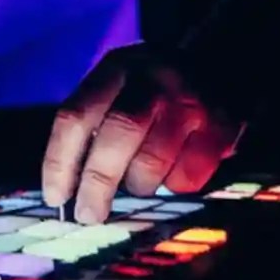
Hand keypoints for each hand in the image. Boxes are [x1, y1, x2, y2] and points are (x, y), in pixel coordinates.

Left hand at [41, 44, 243, 222]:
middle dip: (98, 183)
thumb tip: (66, 191)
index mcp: (116, 68)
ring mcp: (191, 100)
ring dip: (139, 185)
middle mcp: (154, 79)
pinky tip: (171, 178)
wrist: (220, 66)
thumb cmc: (152, 92)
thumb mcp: (118, 88)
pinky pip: (189, 175)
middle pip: (118, 135)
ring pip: (154, 160)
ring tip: (138, 185)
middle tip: (89, 214)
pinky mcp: (224, 125)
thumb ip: (92, 127)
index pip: (76, 115)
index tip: (55, 197)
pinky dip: (173, 186)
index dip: (60, 162)